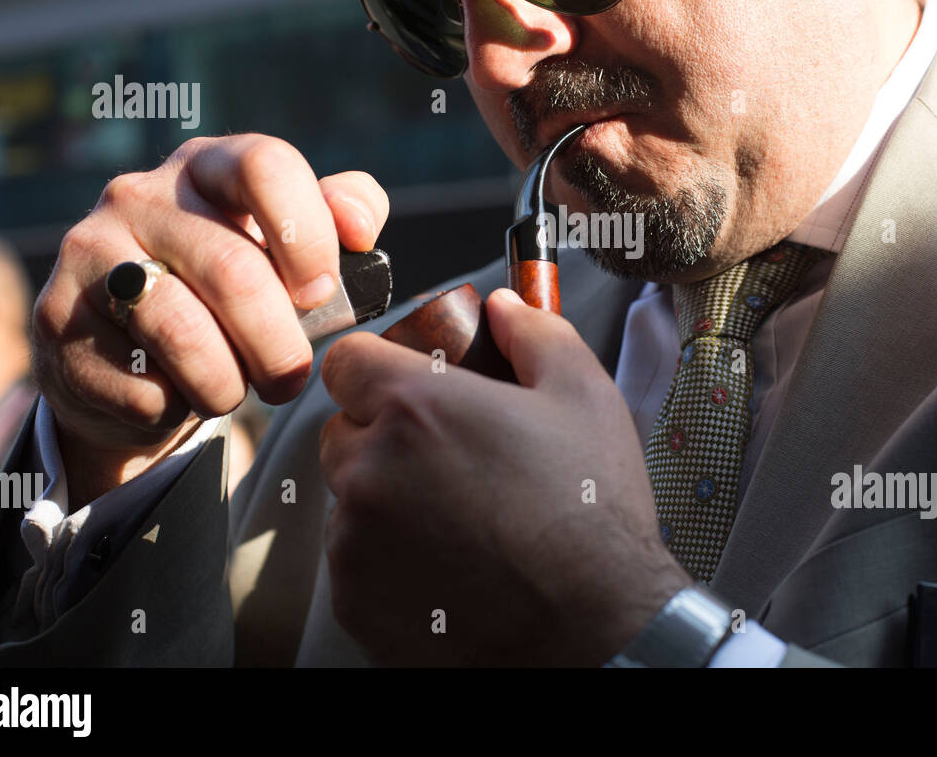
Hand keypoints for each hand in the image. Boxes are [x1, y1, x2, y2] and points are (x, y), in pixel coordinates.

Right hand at [32, 134, 387, 505]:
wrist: (132, 350)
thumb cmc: (230, 289)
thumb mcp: (286, 243)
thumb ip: (339, 216)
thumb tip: (360, 227)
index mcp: (207, 165)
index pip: (265, 166)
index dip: (307, 235)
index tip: (322, 292)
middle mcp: (138, 195)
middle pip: (234, 270)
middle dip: (279, 344)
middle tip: (291, 378)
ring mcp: (89, 253)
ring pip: (184, 334)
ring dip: (228, 384)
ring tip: (239, 391)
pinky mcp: (57, 319)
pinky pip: (139, 383)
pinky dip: (175, 406)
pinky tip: (176, 394)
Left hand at [319, 288, 691, 665]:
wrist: (594, 630)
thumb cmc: (593, 513)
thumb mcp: (584, 395)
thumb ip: (534, 332)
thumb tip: (503, 305)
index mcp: (415, 407)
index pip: (345, 360)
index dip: (377, 366)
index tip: (406, 383)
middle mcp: (369, 471)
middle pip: (342, 429)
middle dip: (382, 434)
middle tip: (447, 457)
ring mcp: (356, 542)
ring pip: (348, 498)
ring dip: (386, 498)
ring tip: (458, 519)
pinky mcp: (356, 601)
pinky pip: (355, 561)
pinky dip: (388, 559)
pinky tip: (449, 567)